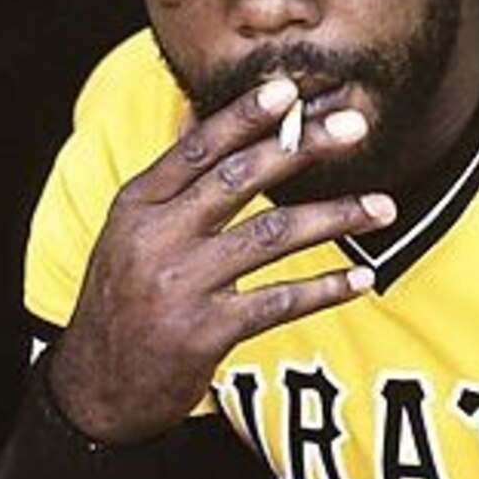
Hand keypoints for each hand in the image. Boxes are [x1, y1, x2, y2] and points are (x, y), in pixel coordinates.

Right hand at [48, 78, 394, 443]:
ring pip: (272, 236)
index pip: (198, 148)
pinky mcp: (205, 333)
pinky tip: (362, 279)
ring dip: (336, 217)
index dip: (245, 116)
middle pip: (240, 179)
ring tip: (383, 206)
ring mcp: (181, 286)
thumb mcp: (128, 233)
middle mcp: (157, 239)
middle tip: (355, 127)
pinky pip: (280, 301)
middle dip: (304, 147)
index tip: (291, 89)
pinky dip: (325, 288)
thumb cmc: (123, 299)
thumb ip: (170, 184)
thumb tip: (201, 119)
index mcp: (137, 206)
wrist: (95, 389)